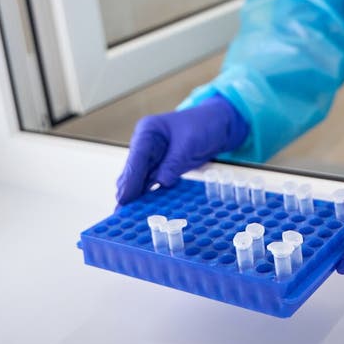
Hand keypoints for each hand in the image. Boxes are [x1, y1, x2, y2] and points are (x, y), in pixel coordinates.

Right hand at [115, 93, 248, 204]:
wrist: (219, 126)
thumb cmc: (204, 125)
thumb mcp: (189, 142)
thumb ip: (174, 162)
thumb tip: (161, 182)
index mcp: (148, 131)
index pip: (136, 157)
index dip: (130, 179)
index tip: (124, 198)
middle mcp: (145, 145)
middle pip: (132, 172)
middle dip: (128, 192)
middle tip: (123, 214)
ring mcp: (151, 158)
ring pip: (138, 181)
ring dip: (136, 198)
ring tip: (130, 217)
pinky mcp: (160, 169)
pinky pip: (151, 185)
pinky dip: (148, 197)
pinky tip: (144, 212)